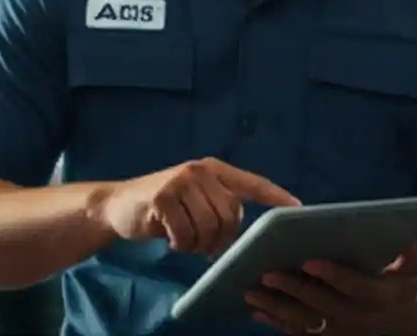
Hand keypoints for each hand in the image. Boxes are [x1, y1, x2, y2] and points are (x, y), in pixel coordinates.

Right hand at [98, 158, 299, 255]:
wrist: (118, 205)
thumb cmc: (164, 208)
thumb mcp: (195, 200)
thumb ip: (220, 206)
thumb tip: (250, 235)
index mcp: (215, 170)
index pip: (253, 183)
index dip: (276, 197)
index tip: (298, 209)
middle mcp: (201, 170)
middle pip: (231, 215)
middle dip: (220, 240)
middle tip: (202, 246)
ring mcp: (181, 180)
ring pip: (209, 228)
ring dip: (197, 245)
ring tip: (184, 240)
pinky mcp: (162, 196)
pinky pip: (185, 234)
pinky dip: (179, 244)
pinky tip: (168, 237)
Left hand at [246, 238, 416, 334]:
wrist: (416, 321)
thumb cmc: (411, 284)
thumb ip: (410, 249)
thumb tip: (407, 231)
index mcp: (386, 296)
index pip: (358, 287)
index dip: (334, 275)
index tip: (309, 259)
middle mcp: (363, 320)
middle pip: (323, 306)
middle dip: (293, 290)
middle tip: (266, 273)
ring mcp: (346, 334)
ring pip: (308, 324)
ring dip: (278, 310)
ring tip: (251, 294)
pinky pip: (303, 335)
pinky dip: (279, 324)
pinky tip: (258, 312)